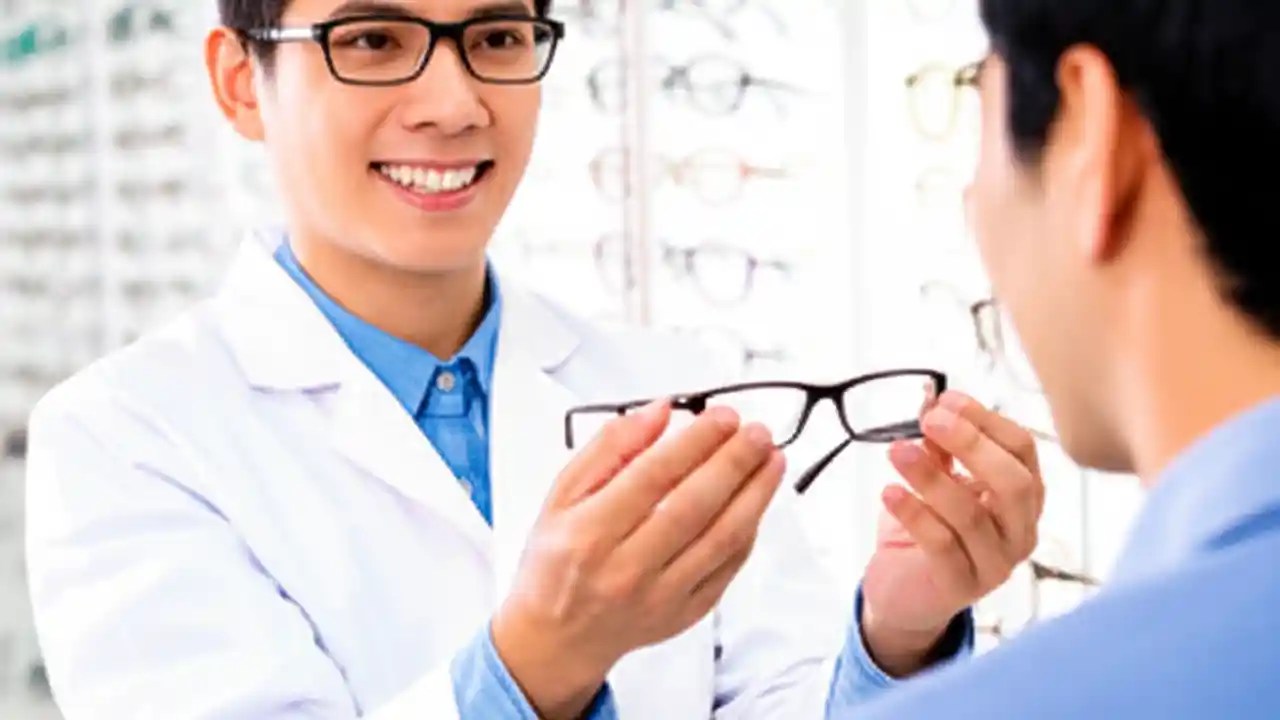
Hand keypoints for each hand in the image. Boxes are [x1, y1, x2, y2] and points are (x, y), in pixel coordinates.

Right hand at [492, 401, 785, 719]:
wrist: (558, 636)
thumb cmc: (557, 562)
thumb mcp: (561, 496)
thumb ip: (608, 448)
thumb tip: (658, 412)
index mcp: (590, 533)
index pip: (653, 476)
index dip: (695, 441)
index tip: (721, 416)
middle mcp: (626, 568)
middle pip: (694, 505)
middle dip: (734, 462)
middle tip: (756, 432)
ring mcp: (661, 596)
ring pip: (722, 538)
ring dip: (755, 494)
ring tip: (771, 459)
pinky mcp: (685, 614)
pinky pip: (728, 567)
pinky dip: (749, 529)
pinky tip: (756, 501)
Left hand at [861, 391, 1044, 676]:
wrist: (903, 594)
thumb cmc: (927, 531)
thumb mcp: (935, 480)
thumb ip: (938, 445)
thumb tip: (932, 399)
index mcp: (1021, 498)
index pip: (1022, 451)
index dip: (987, 421)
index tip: (947, 400)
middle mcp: (1018, 532)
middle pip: (1014, 484)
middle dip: (972, 446)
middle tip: (932, 422)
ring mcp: (994, 564)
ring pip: (972, 516)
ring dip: (932, 477)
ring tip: (897, 451)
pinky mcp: (960, 587)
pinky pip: (942, 546)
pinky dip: (915, 515)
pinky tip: (889, 492)